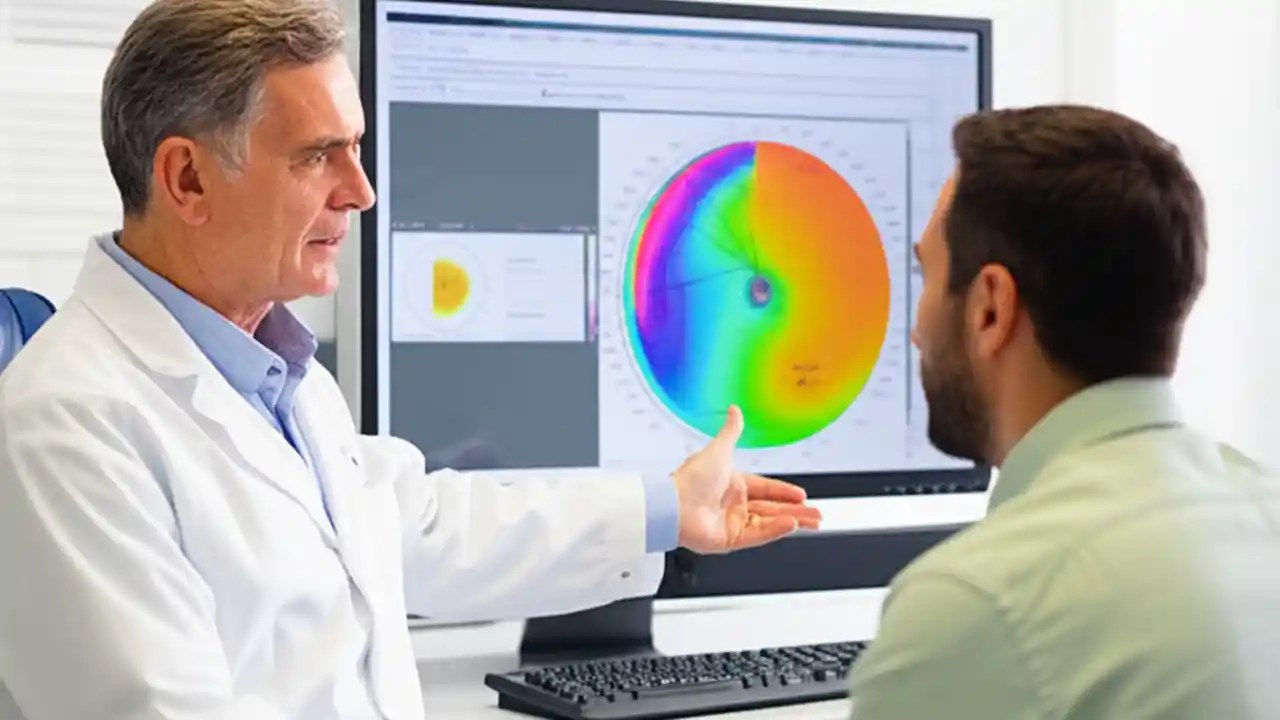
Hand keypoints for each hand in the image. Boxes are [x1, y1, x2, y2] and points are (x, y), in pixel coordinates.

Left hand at [672, 405, 821, 553]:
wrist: (672, 505)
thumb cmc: (691, 478)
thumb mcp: (718, 450)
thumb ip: (731, 432)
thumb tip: (734, 410)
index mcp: (732, 483)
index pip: (766, 488)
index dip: (785, 491)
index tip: (802, 494)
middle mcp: (733, 504)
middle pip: (772, 508)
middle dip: (796, 511)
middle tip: (816, 514)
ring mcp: (731, 523)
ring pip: (769, 523)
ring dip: (792, 521)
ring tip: (812, 522)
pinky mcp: (729, 540)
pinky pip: (758, 536)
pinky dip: (775, 530)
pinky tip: (791, 524)